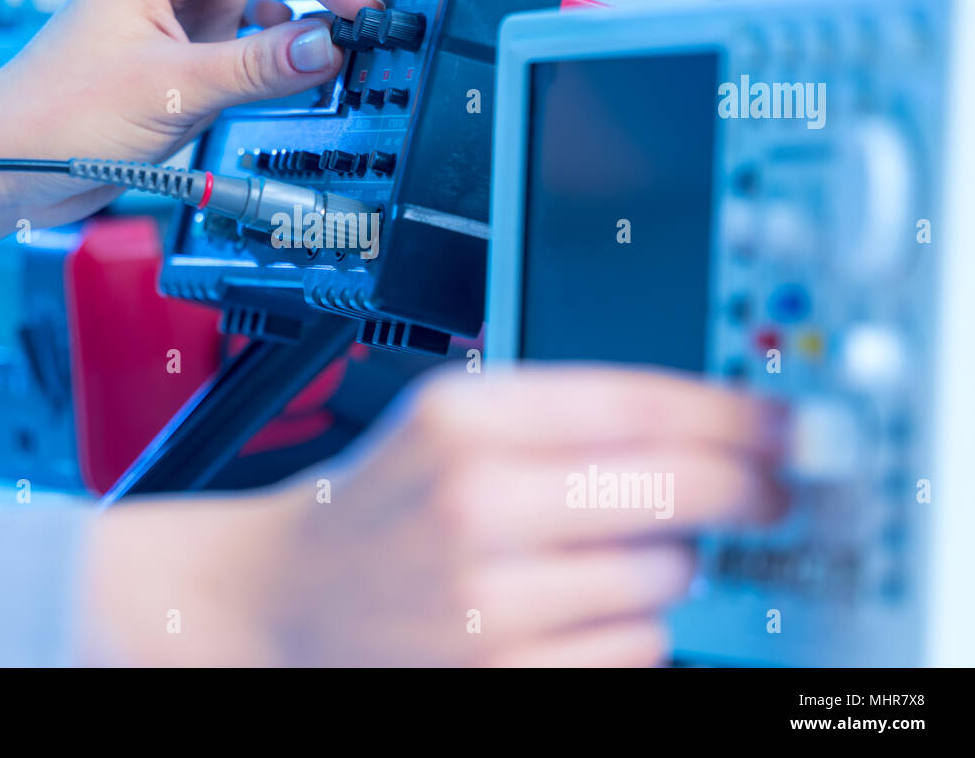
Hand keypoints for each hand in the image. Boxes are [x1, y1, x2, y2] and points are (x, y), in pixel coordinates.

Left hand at [0, 0, 466, 271]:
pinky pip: (279, 27)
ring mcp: (202, 5)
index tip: (366, 12)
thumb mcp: (164, 89)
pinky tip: (350, 38)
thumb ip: (256, 66)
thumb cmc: (55, 114)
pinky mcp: (207, 47)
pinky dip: (317, 30)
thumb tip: (335, 43)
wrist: (10, 163)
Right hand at [80, 366, 789, 665]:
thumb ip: (571, 409)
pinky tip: (573, 611)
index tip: (789, 424)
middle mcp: (475, 504)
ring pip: (667, 581)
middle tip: (763, 490)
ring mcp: (489, 602)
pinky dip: (629, 631)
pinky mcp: (505, 676)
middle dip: (742, 490)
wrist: (288, 602)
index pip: (639, 402)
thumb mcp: (451, 419)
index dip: (738, 413)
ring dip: (663, 569)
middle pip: (678, 492)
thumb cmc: (377, 506)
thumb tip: (713, 422)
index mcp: (462, 418)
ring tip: (595, 559)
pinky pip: (637, 651)